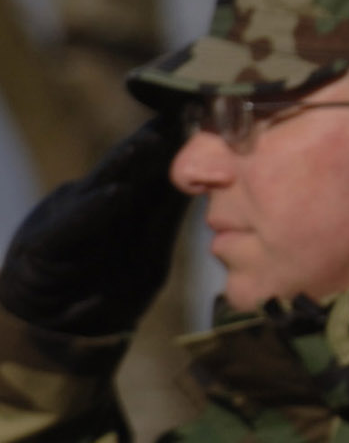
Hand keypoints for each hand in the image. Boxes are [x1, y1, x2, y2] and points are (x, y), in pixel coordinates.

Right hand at [0, 117, 189, 337]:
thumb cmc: (103, 293)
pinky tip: (114, 193)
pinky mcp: (45, 250)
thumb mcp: (145, 261)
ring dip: (128, 165)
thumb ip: (162, 223)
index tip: (210, 121)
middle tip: (185, 113)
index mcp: (125, 212)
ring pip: (104, 188)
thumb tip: (208, 189)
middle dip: (159, 144)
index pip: (160, 176)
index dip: (183, 151)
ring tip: (152, 141)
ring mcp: (70, 224)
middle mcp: (99, 210)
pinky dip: (94, 211)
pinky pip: (73, 228)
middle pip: (133, 173)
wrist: (50, 329)